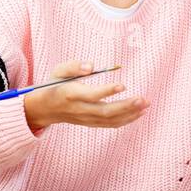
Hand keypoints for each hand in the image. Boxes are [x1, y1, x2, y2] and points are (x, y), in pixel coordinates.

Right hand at [23, 60, 146, 129]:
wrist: (44, 108)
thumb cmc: (54, 85)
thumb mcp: (58, 71)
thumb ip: (73, 66)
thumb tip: (91, 65)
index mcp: (70, 94)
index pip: (91, 95)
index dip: (107, 91)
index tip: (123, 85)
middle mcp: (79, 109)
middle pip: (104, 111)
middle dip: (125, 106)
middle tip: (143, 99)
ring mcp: (85, 119)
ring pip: (109, 120)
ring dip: (130, 114)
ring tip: (146, 105)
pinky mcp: (90, 123)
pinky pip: (110, 124)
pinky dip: (126, 120)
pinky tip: (139, 113)